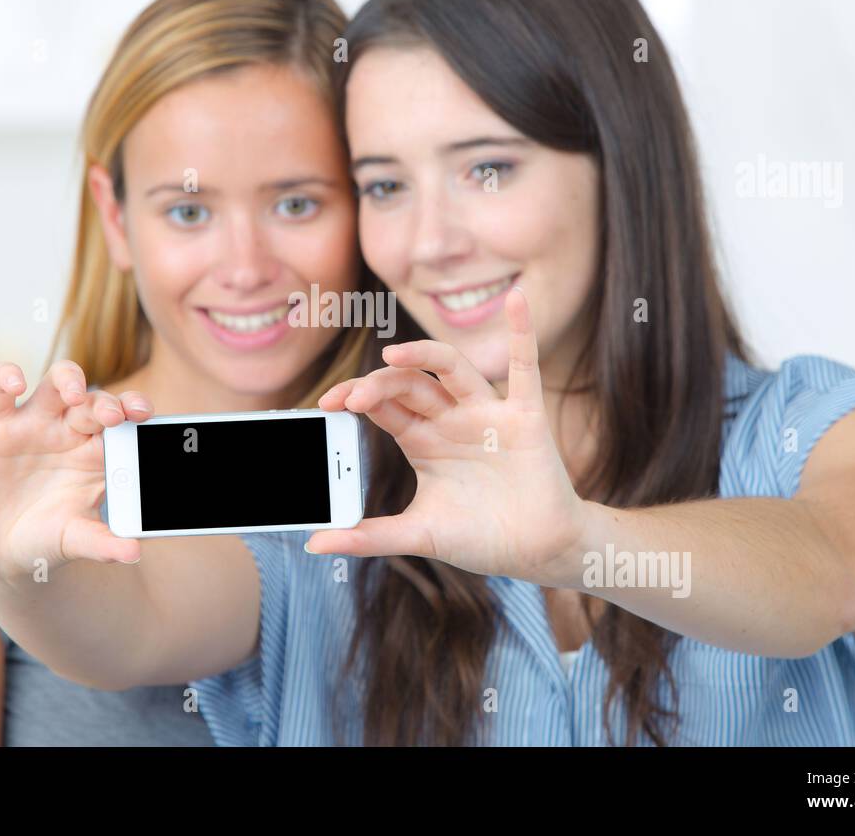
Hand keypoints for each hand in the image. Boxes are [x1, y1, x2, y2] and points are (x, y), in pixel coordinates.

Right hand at [0, 359, 152, 583]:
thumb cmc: (45, 538)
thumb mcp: (74, 541)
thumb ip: (102, 544)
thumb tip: (134, 555)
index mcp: (98, 453)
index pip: (123, 422)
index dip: (134, 410)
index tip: (146, 415)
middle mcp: (70, 432)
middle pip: (94, 401)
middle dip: (107, 403)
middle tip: (116, 416)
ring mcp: (35, 424)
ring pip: (55, 383)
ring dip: (68, 379)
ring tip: (74, 394)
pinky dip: (5, 377)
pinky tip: (15, 383)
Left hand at [308, 287, 588, 585]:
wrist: (540, 553)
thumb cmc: (482, 539)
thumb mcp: (419, 535)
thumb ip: (368, 537)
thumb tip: (314, 545)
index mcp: (423, 440)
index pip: (383, 405)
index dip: (355, 397)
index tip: (327, 404)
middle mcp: (451, 419)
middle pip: (409, 384)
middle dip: (378, 386)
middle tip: (350, 398)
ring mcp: (487, 414)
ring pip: (452, 368)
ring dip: (424, 354)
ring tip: (393, 354)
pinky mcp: (525, 417)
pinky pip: (524, 367)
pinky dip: (521, 331)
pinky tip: (516, 300)